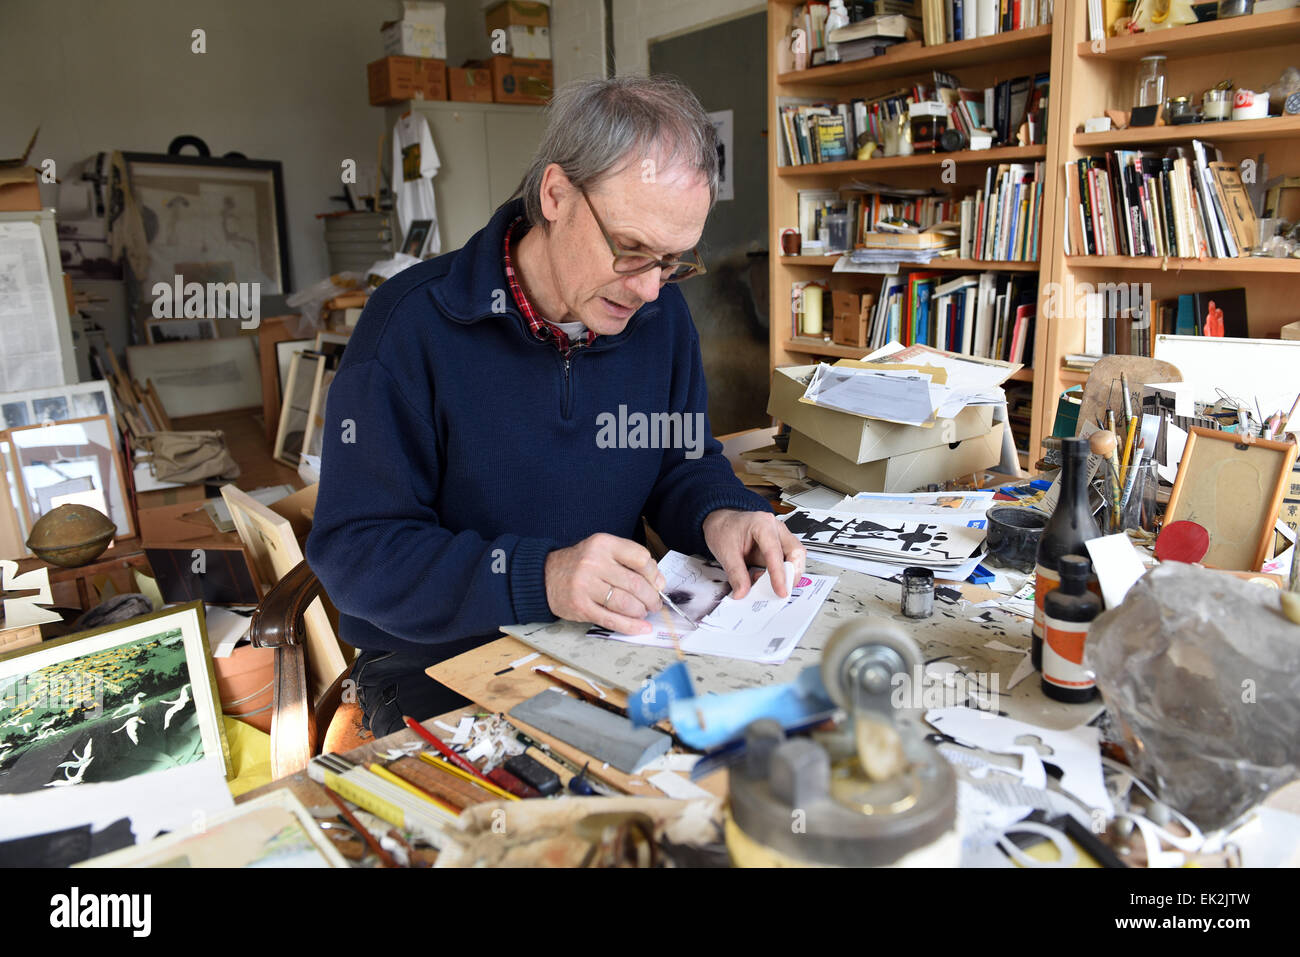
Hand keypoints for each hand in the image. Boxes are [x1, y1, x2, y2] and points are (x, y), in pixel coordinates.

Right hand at [544, 533, 664, 634]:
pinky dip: (630, 626)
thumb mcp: (603, 551)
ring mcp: (585, 586)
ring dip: (641, 612)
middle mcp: (593, 562)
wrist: (544, 576)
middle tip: (654, 604)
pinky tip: (641, 628)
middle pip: (635, 584)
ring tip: (643, 612)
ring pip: (626, 603)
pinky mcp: (580, 607)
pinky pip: (612, 620)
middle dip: (651, 598)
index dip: (654, 574)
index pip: (640, 558)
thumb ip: (630, 562)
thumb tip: (659, 583)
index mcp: (603, 544)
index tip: (657, 584)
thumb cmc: (580, 564)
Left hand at [702, 509, 805, 599]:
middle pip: (795, 551)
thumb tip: (743, 592)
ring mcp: (780, 537)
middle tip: (783, 590)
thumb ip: (736, 574)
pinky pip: (787, 562)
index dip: (779, 573)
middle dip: (792, 574)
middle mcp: (775, 528)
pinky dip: (781, 574)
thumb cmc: (724, 529)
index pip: (775, 551)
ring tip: (771, 585)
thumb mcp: (725, 552)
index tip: (780, 590)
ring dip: (788, 575)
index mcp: (762, 524)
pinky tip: (766, 579)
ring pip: (796, 557)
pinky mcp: (779, 547)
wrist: (723, 523)